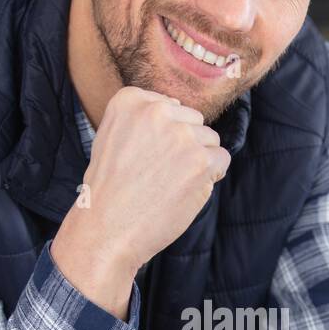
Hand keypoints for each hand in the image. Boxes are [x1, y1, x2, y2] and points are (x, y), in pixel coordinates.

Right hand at [51, 86, 229, 311]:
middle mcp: (157, 111)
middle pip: (193, 121)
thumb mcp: (111, 137)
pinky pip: (221, 159)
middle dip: (184, 146)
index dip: (163, 136)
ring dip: (198, 161)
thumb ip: (142, 119)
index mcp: (130, 100)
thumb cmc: (108, 190)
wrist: (106, 229)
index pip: (170, 107)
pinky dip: (210, 177)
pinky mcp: (200, 161)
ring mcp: (181, 135)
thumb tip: (179, 107)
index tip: (145, 156)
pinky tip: (186, 191)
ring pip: (209, 140)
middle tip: (159, 174)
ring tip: (170, 183)